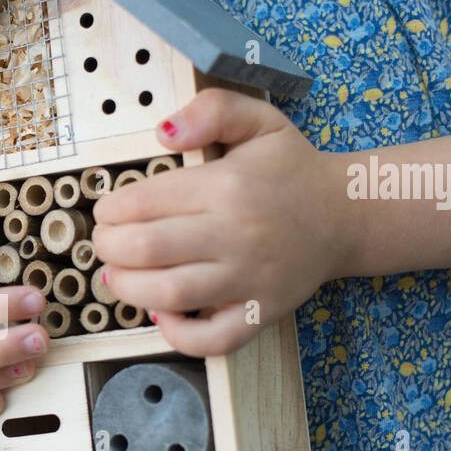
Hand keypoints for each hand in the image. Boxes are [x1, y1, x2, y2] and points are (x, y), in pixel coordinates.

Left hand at [91, 89, 349, 355]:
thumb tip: (163, 132)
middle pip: (145, 249)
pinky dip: (177, 334)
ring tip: (116, 275)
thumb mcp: (259, 120)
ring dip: (127, 288)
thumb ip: (212, 111)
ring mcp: (250, 279)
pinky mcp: (261, 312)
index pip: (143, 202)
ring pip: (168, 294)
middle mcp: (236, 234)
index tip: (106, 212)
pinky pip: (212, 340)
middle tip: (104, 243)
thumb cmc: (291, 169)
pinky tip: (161, 314)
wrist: (346, 214)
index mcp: (227, 186)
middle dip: (108, 247)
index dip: (110, 210)